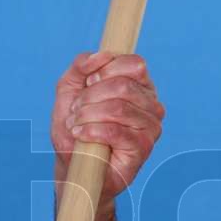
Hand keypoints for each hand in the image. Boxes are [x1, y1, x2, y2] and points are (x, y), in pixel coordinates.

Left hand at [50, 51, 164, 202]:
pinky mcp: (143, 148)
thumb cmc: (74, 127)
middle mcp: (151, 105)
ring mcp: (151, 127)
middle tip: (75, 110)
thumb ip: (80, 66)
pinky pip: (115, 131)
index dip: (106, 70)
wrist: (73, 166)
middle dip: (90, 96)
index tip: (87, 83)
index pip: (134, 64)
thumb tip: (100, 54)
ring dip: (87, 115)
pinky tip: (80, 135)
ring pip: (118, 107)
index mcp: (139, 86)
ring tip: (75, 125)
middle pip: (123, 86)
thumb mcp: (69, 90)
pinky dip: (90, 131)